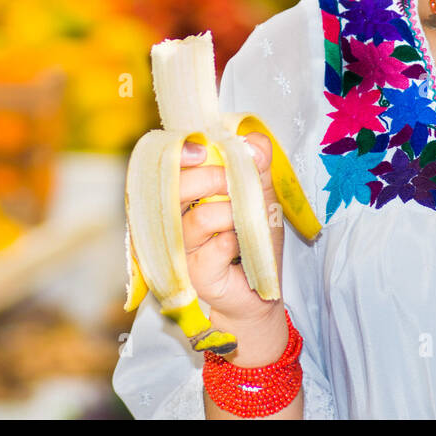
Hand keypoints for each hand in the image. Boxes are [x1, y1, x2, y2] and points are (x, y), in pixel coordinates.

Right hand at [178, 133, 287, 357]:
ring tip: (244, 225)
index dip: (182, 153)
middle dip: (214, 177)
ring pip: (199, 216)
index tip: (202, 149)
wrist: (261, 294)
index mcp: (189, 196)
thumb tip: (254, 141)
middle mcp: (177, 219)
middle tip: (235, 184)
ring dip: (231, 214)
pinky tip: (239, 248)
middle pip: (179, 186)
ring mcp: (182, 247)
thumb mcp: (263, 198)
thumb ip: (259, 167)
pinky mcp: (194, 272)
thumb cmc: (255, 244)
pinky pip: (214, 247)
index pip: (172, 166)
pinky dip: (233, 242)